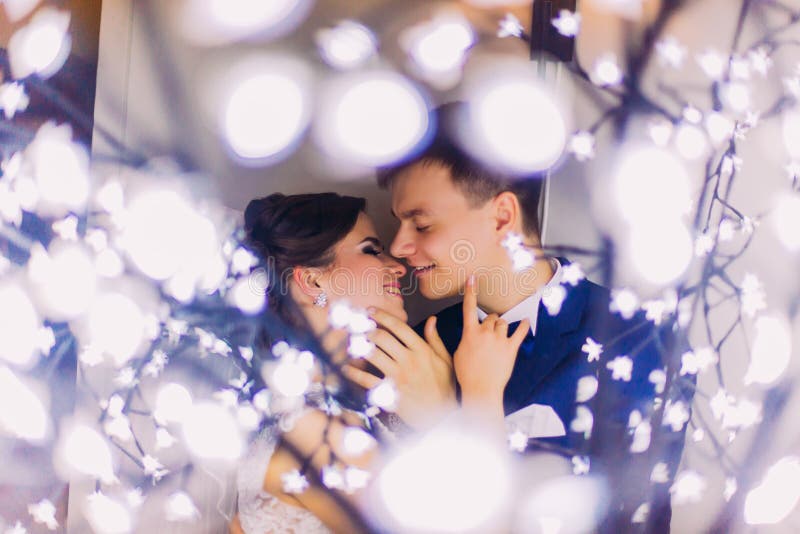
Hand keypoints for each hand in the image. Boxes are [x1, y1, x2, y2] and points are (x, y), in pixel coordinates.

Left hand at [342, 308, 456, 427]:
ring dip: (359, 346)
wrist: (443, 416)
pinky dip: (354, 374)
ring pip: (372, 355)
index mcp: (422, 350)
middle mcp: (409, 361)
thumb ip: (435, 339)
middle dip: (367, 329)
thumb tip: (431, 319)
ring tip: (351, 342)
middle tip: (357, 325)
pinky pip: (367, 381)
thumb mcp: (446, 360)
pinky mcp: (391, 393)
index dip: (382, 316)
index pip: (399, 327)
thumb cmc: (445, 387)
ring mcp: (398, 377)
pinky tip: (346, 368)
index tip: (371, 311)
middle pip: (382, 338)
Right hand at [454, 276, 529, 402]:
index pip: (468, 308)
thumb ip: (466, 338)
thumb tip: (471, 333)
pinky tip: (525, 321)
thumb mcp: (457, 353)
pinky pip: (519, 332)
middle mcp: (485, 333)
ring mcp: (499, 340)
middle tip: (489, 334)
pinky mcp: (511, 348)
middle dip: (490, 322)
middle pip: (491, 317)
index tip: (472, 278)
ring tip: (498, 338)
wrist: (481, 389)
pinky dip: (523, 326)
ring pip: (502, 323)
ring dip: (501, 327)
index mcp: (470, 333)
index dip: (470, 291)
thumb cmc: (467, 374)